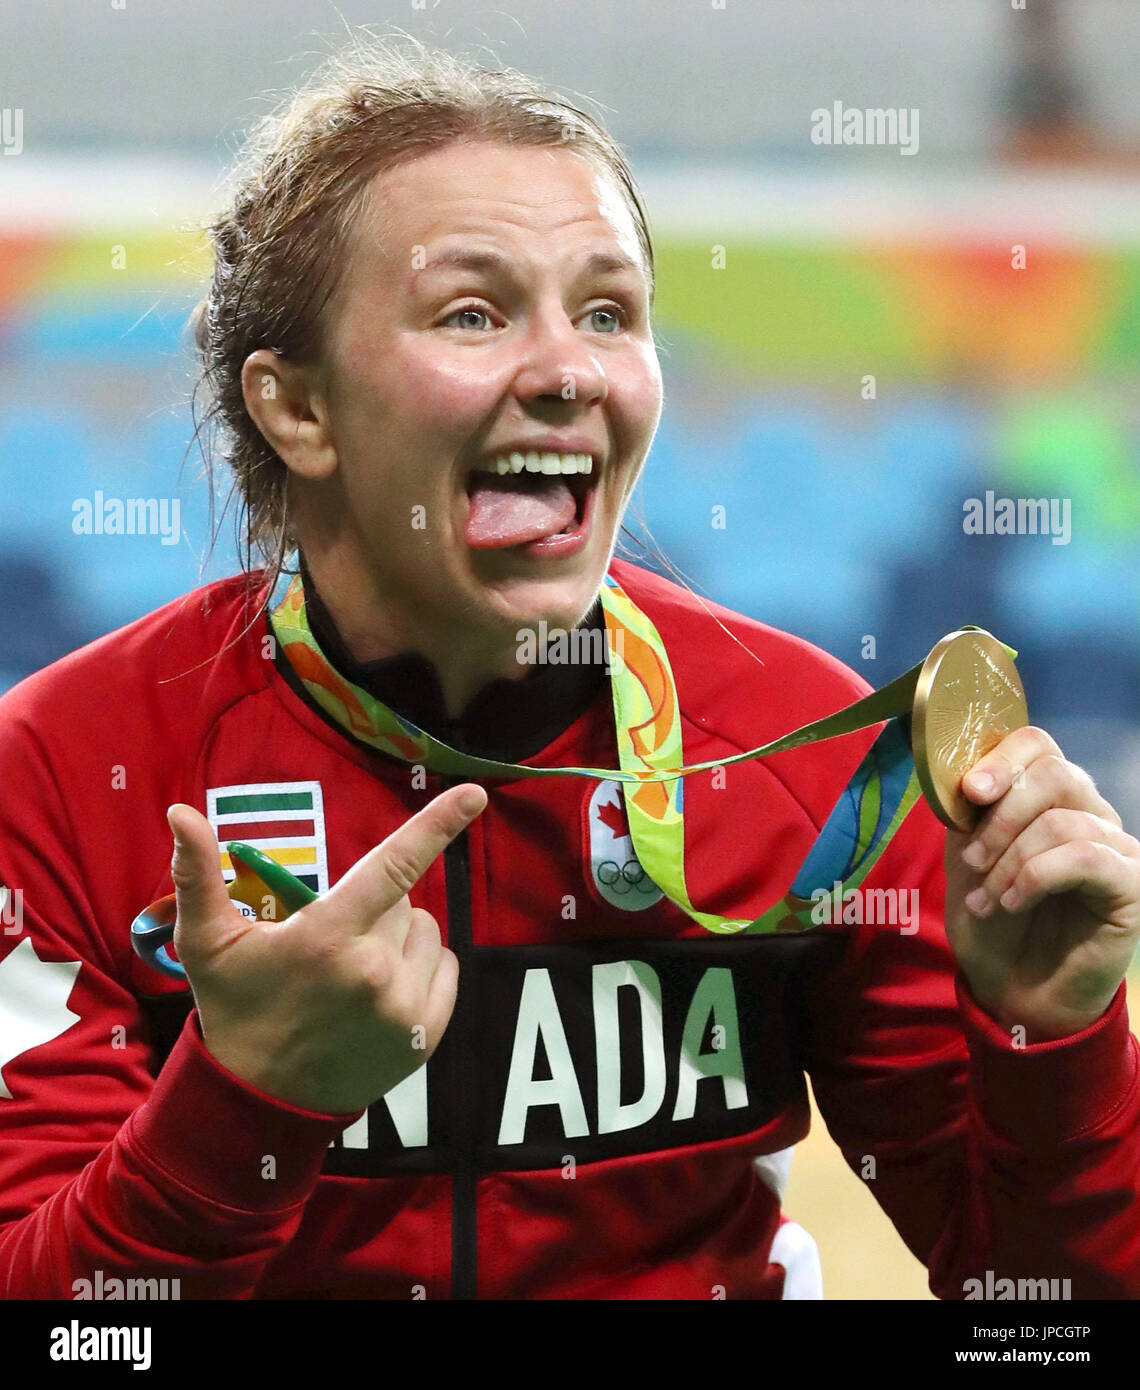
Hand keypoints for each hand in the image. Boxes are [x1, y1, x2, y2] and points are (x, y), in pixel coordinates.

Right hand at [166, 783, 487, 1112]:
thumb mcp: (205, 943)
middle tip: (333, 941)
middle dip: (374, 907)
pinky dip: (422, 968)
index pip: (393, 867)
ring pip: (428, 932)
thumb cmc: (233, 1010)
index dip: (437, 824)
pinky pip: (446, 968)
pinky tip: (380, 989)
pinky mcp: (425, 1034)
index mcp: (327, 937)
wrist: (258, 1102)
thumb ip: (198, 875)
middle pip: (404, 900)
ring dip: (399, 937)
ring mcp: (404, 1006)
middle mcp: (373, 970)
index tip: (475, 793)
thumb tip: (180, 813)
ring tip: (354, 967)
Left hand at [942, 726, 1139, 1041]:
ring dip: (1010, 861)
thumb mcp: (965, 856)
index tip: (970, 793)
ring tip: (989, 899)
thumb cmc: (991, 920)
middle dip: (1001, 817)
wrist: (1012, 988)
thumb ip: (968, 811)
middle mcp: (1089, 812)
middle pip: (1055, 773)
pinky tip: (1013, 903)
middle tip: (972, 860)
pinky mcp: (1131, 884)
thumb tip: (961, 770)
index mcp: (1047, 796)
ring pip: (1062, 821)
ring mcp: (1115, 846)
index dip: (1001, 759)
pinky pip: (1086, 857)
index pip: (1037, 744)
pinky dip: (1037, 878)